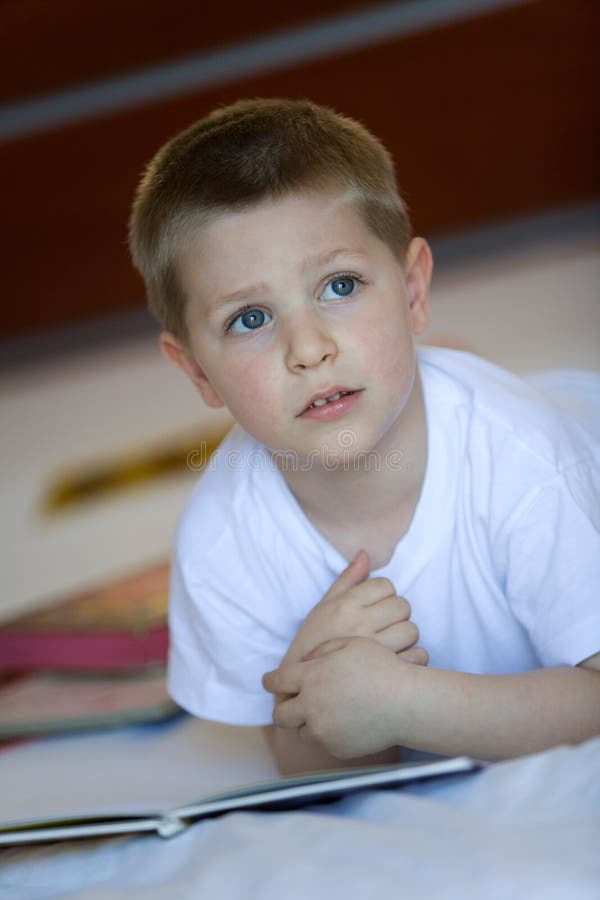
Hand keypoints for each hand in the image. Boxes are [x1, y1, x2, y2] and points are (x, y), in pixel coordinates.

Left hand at [263, 637, 415, 758]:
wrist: (406, 703)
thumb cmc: (382, 668)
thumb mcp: (351, 645)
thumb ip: (322, 652)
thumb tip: (305, 663)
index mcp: (311, 678)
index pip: (276, 681)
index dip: (270, 681)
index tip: (269, 681)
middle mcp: (311, 706)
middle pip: (280, 715)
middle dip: (282, 707)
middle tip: (290, 702)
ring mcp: (323, 731)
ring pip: (300, 731)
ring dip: (305, 721)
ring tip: (320, 712)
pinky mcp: (337, 748)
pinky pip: (323, 741)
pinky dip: (326, 733)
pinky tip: (342, 721)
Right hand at [282, 550, 426, 666]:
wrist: (300, 687)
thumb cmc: (311, 644)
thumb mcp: (322, 608)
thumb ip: (347, 580)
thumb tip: (365, 554)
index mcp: (345, 605)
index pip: (386, 585)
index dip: (383, 595)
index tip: (374, 608)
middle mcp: (359, 624)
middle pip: (402, 606)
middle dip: (396, 615)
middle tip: (383, 626)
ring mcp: (373, 649)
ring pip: (412, 630)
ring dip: (405, 636)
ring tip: (389, 644)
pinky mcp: (384, 672)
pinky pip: (417, 655)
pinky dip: (413, 657)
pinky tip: (396, 661)